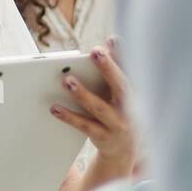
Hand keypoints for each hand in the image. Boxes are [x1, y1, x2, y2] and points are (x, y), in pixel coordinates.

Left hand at [49, 37, 139, 182]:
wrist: (126, 151)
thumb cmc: (120, 112)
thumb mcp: (122, 93)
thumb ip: (113, 71)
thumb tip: (105, 45)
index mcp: (136, 93)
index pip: (132, 70)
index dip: (124, 54)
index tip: (113, 39)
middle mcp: (131, 109)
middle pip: (121, 87)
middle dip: (109, 68)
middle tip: (95, 52)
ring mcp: (118, 124)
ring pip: (99, 108)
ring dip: (83, 94)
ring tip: (67, 80)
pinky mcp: (103, 137)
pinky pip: (84, 126)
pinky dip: (69, 116)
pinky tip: (54, 107)